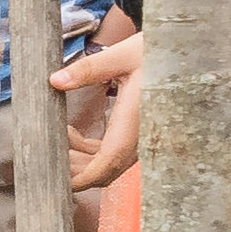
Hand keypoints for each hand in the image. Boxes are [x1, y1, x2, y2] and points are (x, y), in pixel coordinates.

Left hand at [56, 24, 144, 196]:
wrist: (184, 51)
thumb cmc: (157, 52)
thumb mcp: (121, 55)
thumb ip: (87, 69)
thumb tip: (55, 81)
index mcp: (135, 123)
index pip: (107, 164)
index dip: (81, 179)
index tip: (57, 180)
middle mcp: (141, 137)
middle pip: (105, 170)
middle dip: (74, 168)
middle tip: (46, 151)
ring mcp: (142, 138)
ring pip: (107, 163)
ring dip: (80, 158)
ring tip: (55, 136)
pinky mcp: (139, 134)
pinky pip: (112, 152)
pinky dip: (89, 150)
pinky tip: (71, 132)